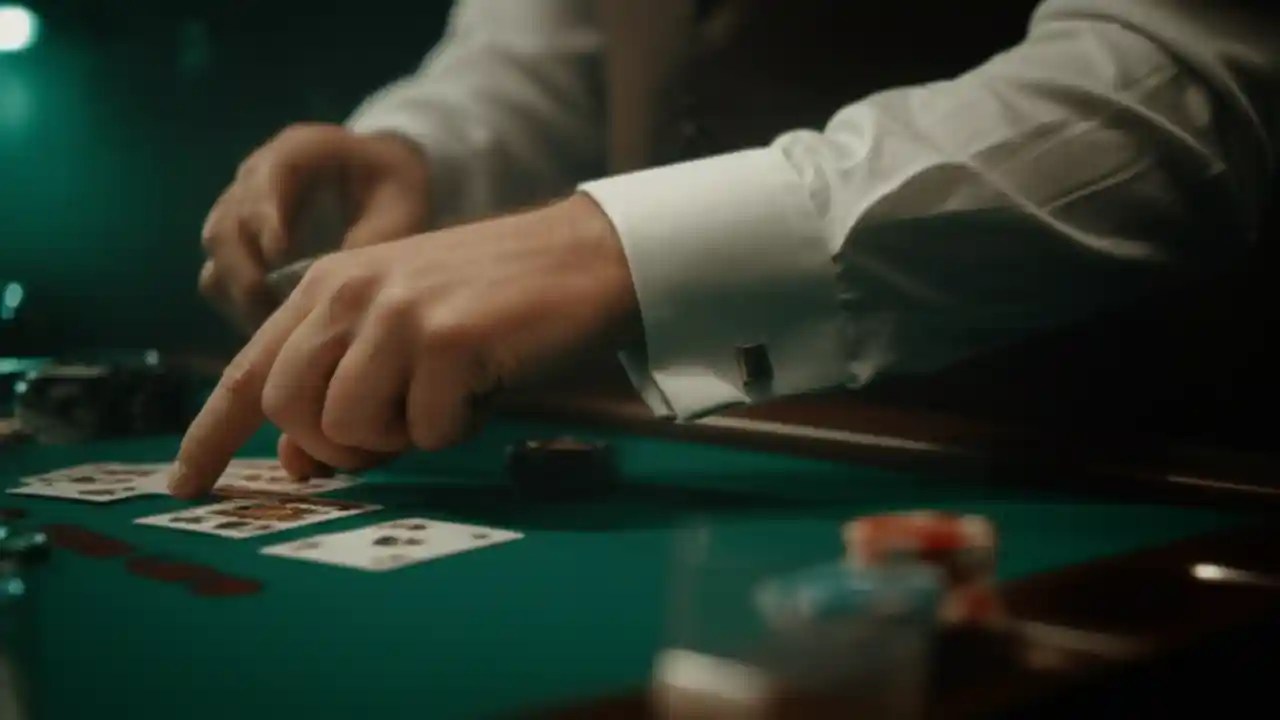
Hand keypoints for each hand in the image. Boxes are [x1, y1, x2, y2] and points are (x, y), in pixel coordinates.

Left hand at [169, 195, 638, 496]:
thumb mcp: (405, 335)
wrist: (585, 257)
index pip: (249, 369)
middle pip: (289, 407)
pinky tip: (481, 388)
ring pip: (345, 425)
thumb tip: (295, 462)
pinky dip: (453, 427)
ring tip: (442, 401)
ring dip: (396, 436)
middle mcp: (348, 291)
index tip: (183, 486)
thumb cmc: (495, 302)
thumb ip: (342, 385)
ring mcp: (394, 311)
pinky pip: (422, 429)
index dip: (210, 433)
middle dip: (335, 445)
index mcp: (328, 286)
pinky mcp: (444, 337)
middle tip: (390, 437)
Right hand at [199, 123, 430, 330]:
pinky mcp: (237, 239)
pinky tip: (274, 323)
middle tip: (279, 309)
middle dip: (246, 270)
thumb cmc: (395, 190)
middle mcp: (257, 174)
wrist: (383, 181)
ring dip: (239, 291)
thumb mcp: (400, 209)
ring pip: (217, 252)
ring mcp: (240, 206)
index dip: (264, 216)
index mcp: (299, 149)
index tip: (278, 255)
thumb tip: (332, 289)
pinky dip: (237, 300)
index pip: (266, 178)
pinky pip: (218, 273)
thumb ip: (372, 241)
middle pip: (227, 222)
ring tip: (279, 323)